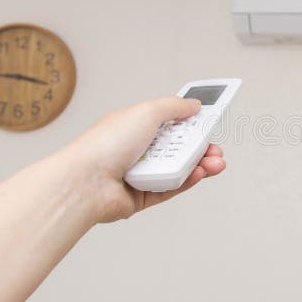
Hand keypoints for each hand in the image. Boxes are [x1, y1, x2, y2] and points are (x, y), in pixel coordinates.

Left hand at [63, 97, 225, 223]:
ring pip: (178, 169)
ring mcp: (140, 173)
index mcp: (135, 126)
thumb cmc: (105, 144)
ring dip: (200, 164)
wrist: (86, 182)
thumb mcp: (146, 112)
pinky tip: (200, 173)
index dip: (190, 122)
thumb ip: (174, 107)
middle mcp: (137, 150)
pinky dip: (187, 180)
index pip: (170, 122)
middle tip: (215, 148)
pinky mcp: (142, 196)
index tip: (209, 122)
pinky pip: (171, 188)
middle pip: (178, 147)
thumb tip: (194, 104)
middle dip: (201, 147)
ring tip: (215, 163)